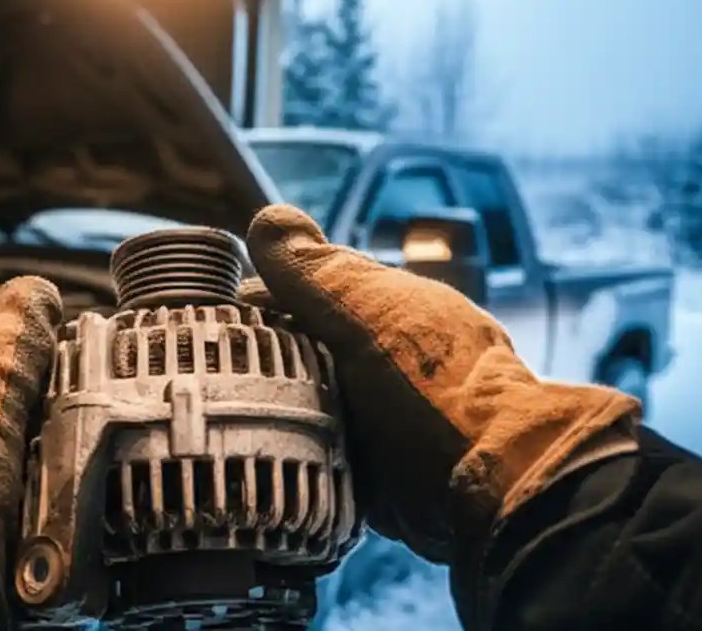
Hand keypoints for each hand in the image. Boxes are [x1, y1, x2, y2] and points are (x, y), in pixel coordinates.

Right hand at [240, 205, 640, 562]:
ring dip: (279, 403)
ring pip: (312, 398)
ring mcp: (386, 412)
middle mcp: (390, 355)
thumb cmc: (430, 384)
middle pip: (309, 343)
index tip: (220, 313)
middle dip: (266, 352)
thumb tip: (268, 218)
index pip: (315, 286)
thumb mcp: (360, 309)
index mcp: (393, 305)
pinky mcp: (379, 466)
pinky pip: (323, 449)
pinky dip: (299, 448)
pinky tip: (268, 449)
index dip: (266, 295)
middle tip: (216, 366)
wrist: (485, 482)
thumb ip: (312, 270)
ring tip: (231, 411)